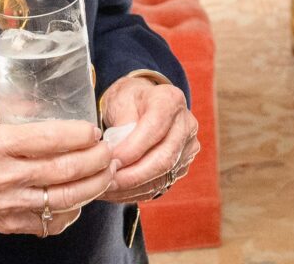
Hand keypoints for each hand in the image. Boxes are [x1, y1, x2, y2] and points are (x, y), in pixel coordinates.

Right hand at [0, 93, 114, 260]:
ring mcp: (7, 204)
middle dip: (98, 160)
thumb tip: (38, 81)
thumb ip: (4, 100)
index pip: (52, 138)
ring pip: (64, 199)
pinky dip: (71, 212)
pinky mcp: (8, 224)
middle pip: (66, 170)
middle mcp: (4, 176)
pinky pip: (49, 222)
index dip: (82, 135)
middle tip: (110, 151)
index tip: (94, 129)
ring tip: (107, 173)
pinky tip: (80, 199)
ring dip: (94, 187)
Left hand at [97, 75, 198, 203]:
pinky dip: (136, 192)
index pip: (155, 129)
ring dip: (132, 188)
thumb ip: (121, 124)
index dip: (132, 149)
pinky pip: (160, 186)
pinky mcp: (182, 166)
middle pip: (163, 159)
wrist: (143, 105)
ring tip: (107, 189)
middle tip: (105, 181)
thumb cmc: (129, 101)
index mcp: (171, 100)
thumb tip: (117, 154)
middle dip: (131, 175)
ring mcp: (188, 148)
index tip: (109, 160)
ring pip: (162, 177)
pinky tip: (117, 191)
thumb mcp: (120, 101)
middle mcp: (186, 125)